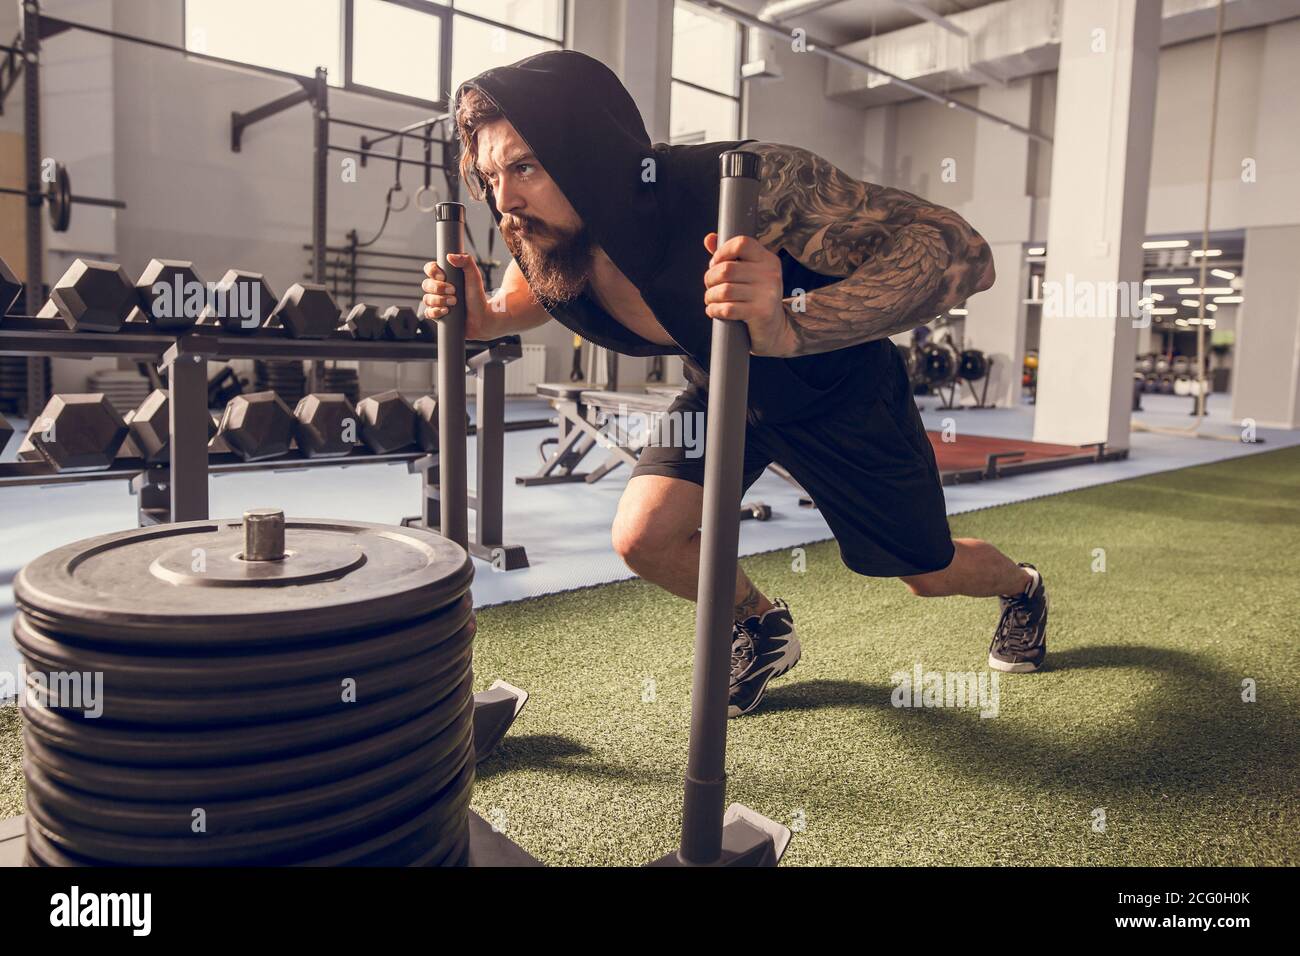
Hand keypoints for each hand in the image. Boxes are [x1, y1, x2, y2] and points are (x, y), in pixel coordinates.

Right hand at [421, 254, 491, 339]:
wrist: (483, 317)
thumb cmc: (478, 296)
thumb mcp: (474, 276)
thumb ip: (467, 261)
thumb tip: (450, 256)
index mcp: (444, 277)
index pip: (430, 269)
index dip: (433, 271)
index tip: (443, 276)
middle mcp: (438, 289)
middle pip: (426, 284)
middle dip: (438, 288)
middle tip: (454, 290)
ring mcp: (436, 302)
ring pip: (427, 299)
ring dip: (440, 300)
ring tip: (454, 302)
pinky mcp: (437, 316)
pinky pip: (428, 313)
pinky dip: (436, 312)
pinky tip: (446, 311)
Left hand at [702, 233, 794, 356]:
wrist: (775, 330)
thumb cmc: (755, 298)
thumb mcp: (746, 274)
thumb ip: (729, 256)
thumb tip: (709, 238)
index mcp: (768, 260)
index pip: (741, 243)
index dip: (721, 252)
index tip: (715, 264)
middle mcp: (771, 274)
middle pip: (727, 269)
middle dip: (710, 278)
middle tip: (709, 287)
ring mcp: (768, 294)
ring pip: (724, 290)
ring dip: (710, 296)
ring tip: (711, 300)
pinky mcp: (761, 313)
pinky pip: (728, 309)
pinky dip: (714, 310)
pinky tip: (714, 310)